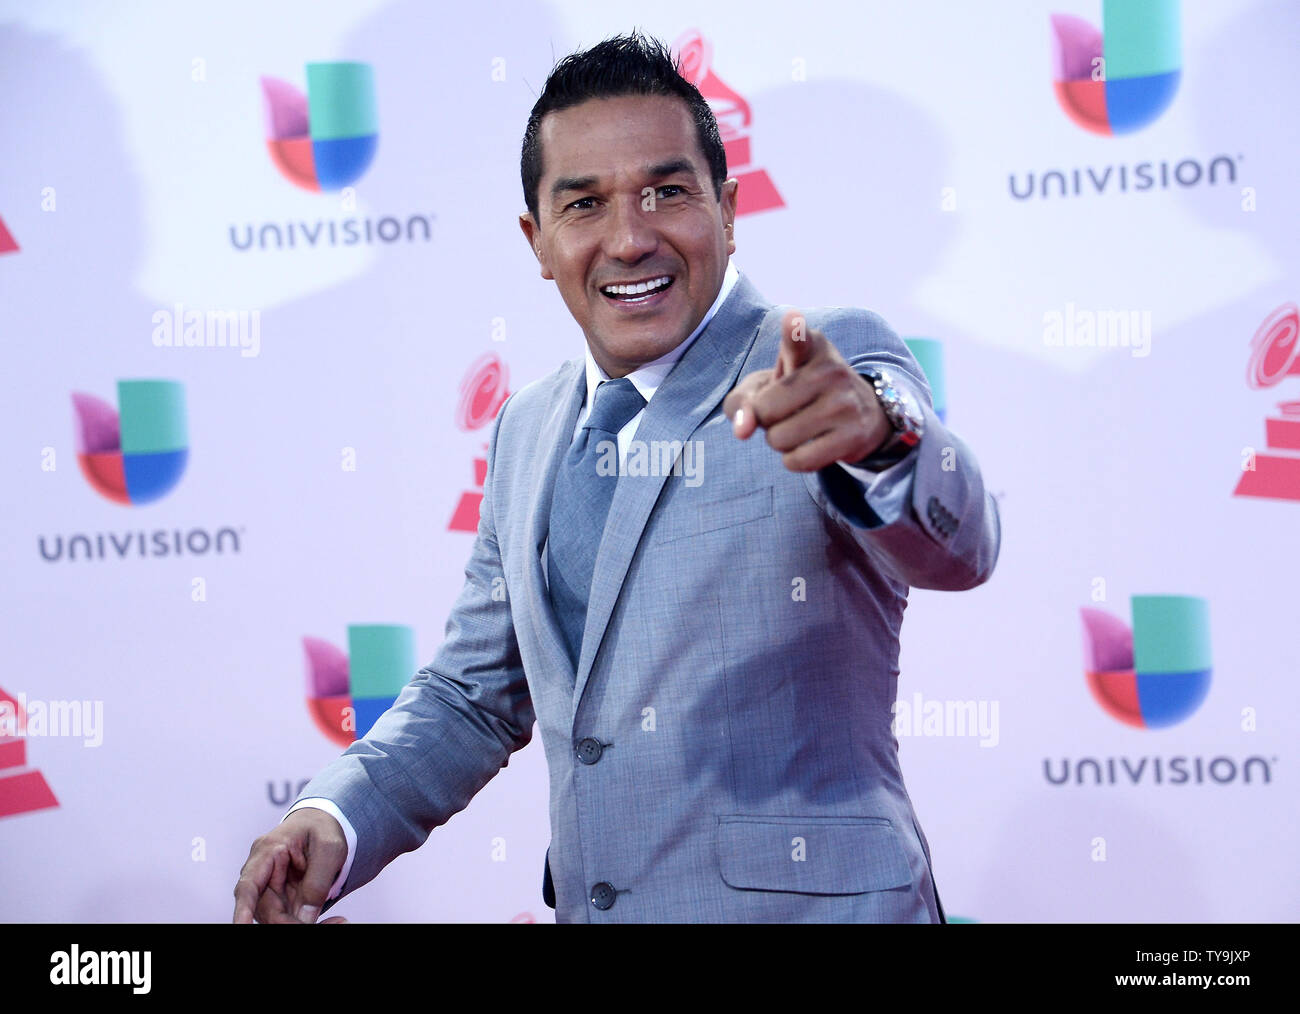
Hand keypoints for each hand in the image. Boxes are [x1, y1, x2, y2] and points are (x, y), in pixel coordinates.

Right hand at [233, 808, 349, 923]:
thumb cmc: (322, 829)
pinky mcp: (280, 896)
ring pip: (275, 916)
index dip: (243, 908)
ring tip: (333, 921)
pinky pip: (287, 916)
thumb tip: (304, 918)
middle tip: (318, 924)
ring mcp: (269, 885)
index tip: (241, 924)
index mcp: (268, 850)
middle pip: (263, 907)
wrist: (322, 823)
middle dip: (287, 921)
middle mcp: (262, 870)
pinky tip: (328, 920)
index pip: (248, 884)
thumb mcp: (330, 848)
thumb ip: (317, 881)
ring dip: (297, 922)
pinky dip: (304, 920)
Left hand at [723, 309, 891, 471]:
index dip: (793, 331)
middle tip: (789, 410)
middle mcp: (831, 371)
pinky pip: (798, 461)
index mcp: (811, 347)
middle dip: (767, 419)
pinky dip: (794, 460)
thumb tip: (742, 430)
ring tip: (802, 426)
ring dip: (780, 441)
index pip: (798, 339)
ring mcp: (845, 404)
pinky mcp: (853, 436)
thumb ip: (742, 402)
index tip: (791, 319)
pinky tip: (811, 445)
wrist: (861, 413)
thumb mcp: (768, 385)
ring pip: (779, 439)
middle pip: (765, 411)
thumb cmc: (800, 394)